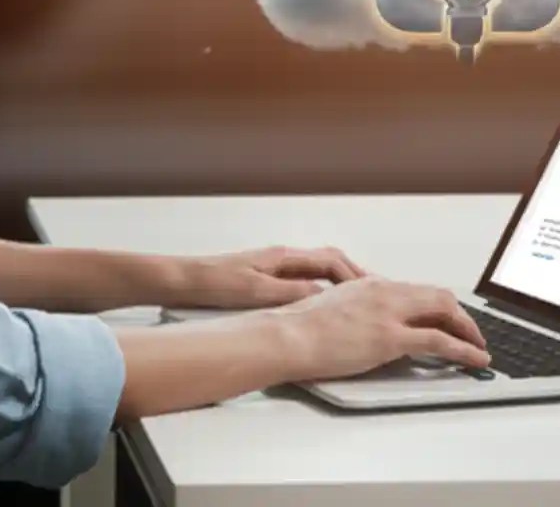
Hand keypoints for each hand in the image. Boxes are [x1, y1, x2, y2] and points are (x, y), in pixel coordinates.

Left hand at [172, 245, 366, 308]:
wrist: (183, 279)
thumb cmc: (215, 283)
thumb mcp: (256, 291)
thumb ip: (291, 291)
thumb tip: (326, 295)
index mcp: (284, 257)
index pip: (332, 262)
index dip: (355, 277)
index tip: (374, 291)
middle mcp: (283, 257)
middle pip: (330, 260)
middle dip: (354, 275)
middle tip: (376, 292)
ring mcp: (275, 265)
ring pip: (318, 269)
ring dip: (340, 280)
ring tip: (357, 298)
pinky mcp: (265, 276)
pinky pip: (304, 277)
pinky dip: (322, 286)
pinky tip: (323, 303)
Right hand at [273, 277, 489, 381]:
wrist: (286, 335)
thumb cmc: (298, 327)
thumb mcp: (333, 306)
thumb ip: (356, 309)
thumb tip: (366, 323)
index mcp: (371, 285)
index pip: (417, 290)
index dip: (439, 305)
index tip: (448, 318)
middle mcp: (385, 292)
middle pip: (438, 296)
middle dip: (460, 315)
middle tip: (471, 332)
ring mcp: (389, 312)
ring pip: (445, 311)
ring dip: (468, 329)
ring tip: (478, 346)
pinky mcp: (390, 337)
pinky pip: (440, 340)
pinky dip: (464, 348)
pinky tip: (475, 357)